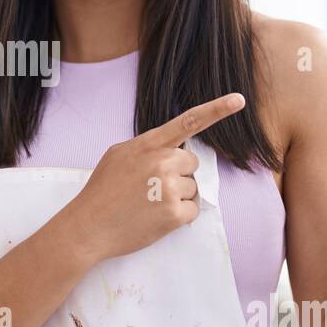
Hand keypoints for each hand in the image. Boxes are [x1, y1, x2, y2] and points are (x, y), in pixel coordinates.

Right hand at [64, 93, 246, 262]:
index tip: (238, 100)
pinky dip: (179, 216)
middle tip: (152, 187)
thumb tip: (171, 149)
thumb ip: (147, 147)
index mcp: (148, 144)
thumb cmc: (101, 191)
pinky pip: (193, 210)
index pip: (188, 122)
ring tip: (149, 204)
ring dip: (177, 196)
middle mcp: (162, 162)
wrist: (88, 227)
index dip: (216, 109)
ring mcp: (169, 188)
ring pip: (193, 187)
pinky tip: (156, 217)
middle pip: (191, 163)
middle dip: (179, 174)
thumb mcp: (118, 155)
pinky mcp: (174, 214)